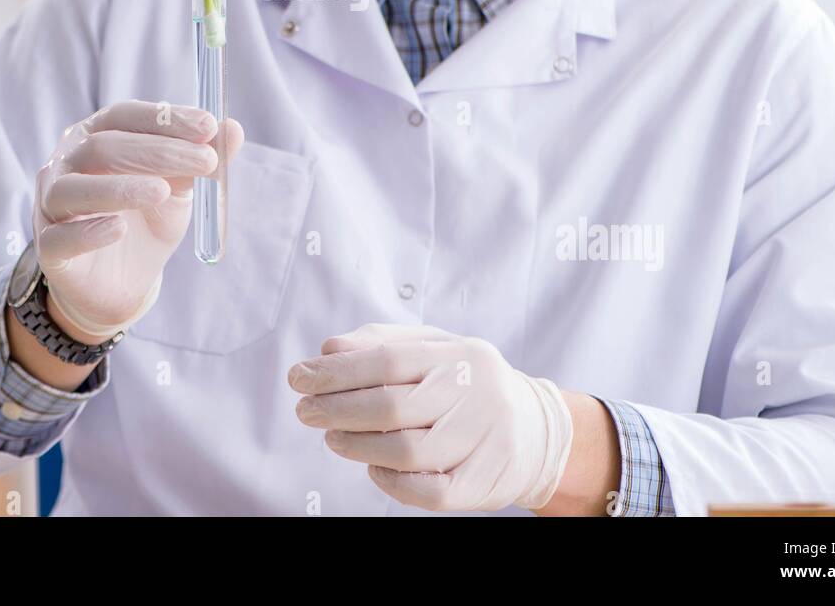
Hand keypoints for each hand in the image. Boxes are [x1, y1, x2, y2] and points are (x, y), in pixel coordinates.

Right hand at [34, 99, 242, 340]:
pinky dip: (88, 231)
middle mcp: (66, 163)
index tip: (208, 126)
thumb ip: (203, 158)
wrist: (123, 280)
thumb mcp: (181, 187)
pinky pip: (59, 238)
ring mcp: (51, 205)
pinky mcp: (49, 248)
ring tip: (162, 192)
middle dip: (158, 152)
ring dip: (120, 187)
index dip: (165, 119)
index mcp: (96, 136)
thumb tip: (234, 129)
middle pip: (103, 146)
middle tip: (205, 163)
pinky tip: (118, 229)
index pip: (124, 116)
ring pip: (73, 188)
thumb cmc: (146, 219)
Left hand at [288, 323, 572, 511]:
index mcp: (461, 354)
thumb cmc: (467, 383)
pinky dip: (392, 482)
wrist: (536, 429)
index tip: (298, 377)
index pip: (388, 360)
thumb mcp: (433, 348)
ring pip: (407, 452)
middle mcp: (477, 394)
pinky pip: (428, 492)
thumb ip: (380, 342)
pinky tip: (373, 465)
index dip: (337, 371)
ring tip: (333, 437)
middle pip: (392, 406)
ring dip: (358, 445)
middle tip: (305, 411)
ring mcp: (484, 440)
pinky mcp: (485, 483)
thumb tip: (327, 349)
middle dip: (338, 409)